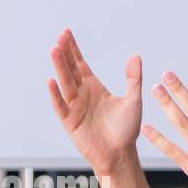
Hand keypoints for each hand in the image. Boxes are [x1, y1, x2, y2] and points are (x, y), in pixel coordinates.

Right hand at [46, 28, 142, 176]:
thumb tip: (136, 56)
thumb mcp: (133, 101)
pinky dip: (56, 94)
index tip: (66, 33)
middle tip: (60, 37)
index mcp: (94, 87)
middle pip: (70, 70)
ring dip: (59, 68)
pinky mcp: (70, 122)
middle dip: (65, 54)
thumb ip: (133, 79)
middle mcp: (82, 95)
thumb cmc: (126, 130)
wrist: (120, 154)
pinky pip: (61, 106)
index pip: (80, 64)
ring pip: (65, 83)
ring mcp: (74, 107)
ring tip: (54, 50)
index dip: (73, 49)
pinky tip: (51, 81)